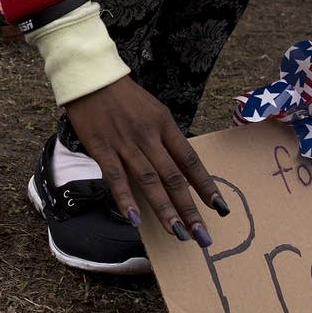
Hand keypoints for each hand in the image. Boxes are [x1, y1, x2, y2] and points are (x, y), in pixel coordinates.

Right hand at [63, 76, 227, 246]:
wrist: (91, 76)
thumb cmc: (124, 96)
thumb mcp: (153, 111)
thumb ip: (165, 139)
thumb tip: (179, 170)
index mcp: (165, 125)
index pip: (190, 161)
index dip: (206, 186)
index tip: (220, 208)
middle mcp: (149, 136)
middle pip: (174, 177)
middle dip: (189, 208)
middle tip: (202, 235)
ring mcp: (125, 143)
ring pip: (149, 181)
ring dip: (165, 210)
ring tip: (178, 233)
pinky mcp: (101, 148)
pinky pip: (116, 177)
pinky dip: (125, 199)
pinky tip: (135, 220)